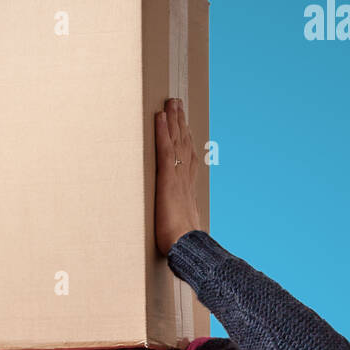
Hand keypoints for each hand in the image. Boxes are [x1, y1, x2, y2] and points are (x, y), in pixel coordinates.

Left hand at [154, 97, 200, 255]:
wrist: (187, 247)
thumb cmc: (182, 244)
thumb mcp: (181, 229)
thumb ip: (179, 223)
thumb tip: (177, 231)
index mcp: (188, 190)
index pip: (189, 159)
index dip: (187, 141)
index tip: (185, 127)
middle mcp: (185, 179)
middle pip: (184, 144)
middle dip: (180, 123)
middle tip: (177, 104)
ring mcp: (177, 177)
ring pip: (176, 141)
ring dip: (173, 120)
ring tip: (171, 102)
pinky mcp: (167, 179)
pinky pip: (165, 149)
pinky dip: (162, 131)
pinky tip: (160, 116)